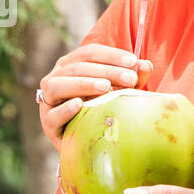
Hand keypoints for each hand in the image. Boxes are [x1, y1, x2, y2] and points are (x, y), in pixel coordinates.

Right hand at [38, 44, 152, 149]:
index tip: (133, 61)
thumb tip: (146, 64)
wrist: (85, 140)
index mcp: (71, 65)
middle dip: (105, 71)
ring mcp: (49, 100)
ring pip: (58, 85)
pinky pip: (53, 115)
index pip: (88, 53)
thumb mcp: (119, 91)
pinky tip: (79, 105)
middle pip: (76, 67)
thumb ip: (131, 78)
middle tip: (130, 78)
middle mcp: (56, 78)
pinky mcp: (48, 123)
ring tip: (106, 87)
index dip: (110, 55)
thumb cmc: (101, 109)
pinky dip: (65, 109)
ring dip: (83, 84)